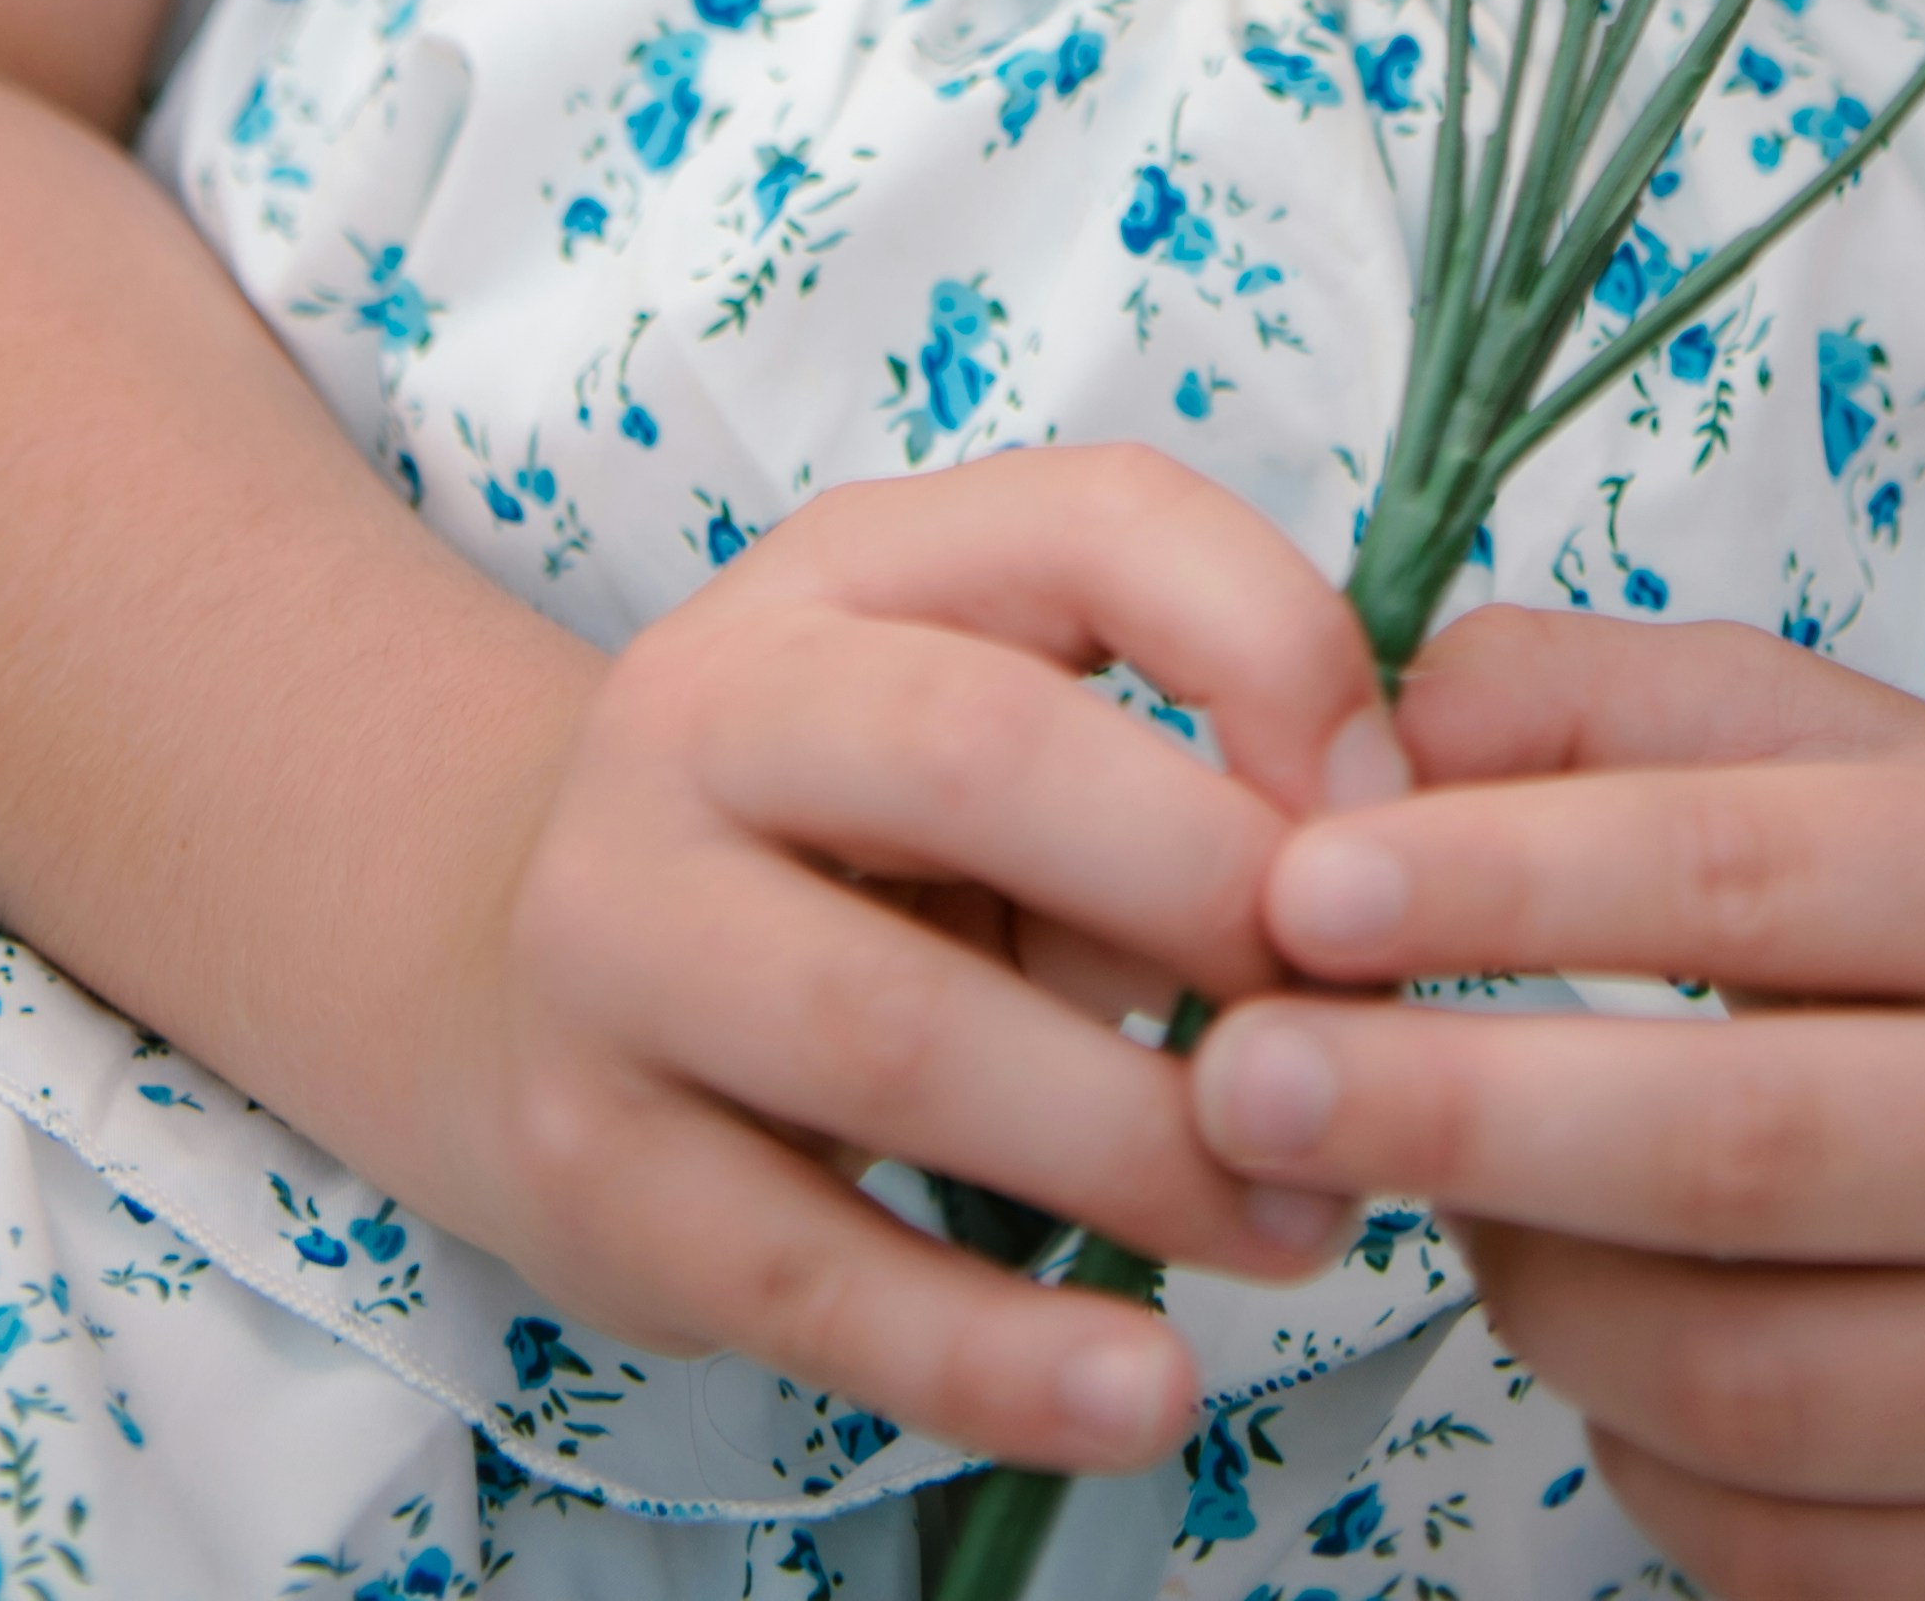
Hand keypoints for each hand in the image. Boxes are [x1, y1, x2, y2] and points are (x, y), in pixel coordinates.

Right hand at [450, 447, 1394, 1473]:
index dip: (1279, 658)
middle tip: (1356, 1040)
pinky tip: (1144, 1398)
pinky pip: (810, 1275)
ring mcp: (618, 939)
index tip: (1404, 826)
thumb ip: (1178, 752)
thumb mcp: (990, 725)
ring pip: (893, 1033)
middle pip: (980, 755)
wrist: (519, 962)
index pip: (1094, 525)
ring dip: (1137, 1148)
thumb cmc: (846, 838)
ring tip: (1299, 1233)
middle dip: (1206, 893)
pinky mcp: (590, 1167)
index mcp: (845, 570)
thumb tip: (1389, 879)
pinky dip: (995, 1358)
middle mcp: (701, 716)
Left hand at [1188, 609, 1924, 1597]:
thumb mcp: (1808, 749)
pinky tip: (1620, 1349)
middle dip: (1452, 1115)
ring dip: (1535, 1292)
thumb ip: (1590, 705)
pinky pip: (1780, 1553)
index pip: (1743, 879)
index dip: (1499, 886)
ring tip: (1466, 1205)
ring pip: (1734, 1385)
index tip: (1295, 895)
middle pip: (1733, 1153)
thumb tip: (1385, 733)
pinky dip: (1644, 1455)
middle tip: (1242, 1084)